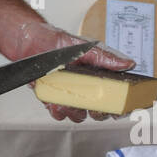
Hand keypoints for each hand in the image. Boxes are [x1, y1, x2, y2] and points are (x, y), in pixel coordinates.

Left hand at [13, 21, 134, 121]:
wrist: (28, 43)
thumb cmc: (56, 42)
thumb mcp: (83, 47)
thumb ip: (105, 57)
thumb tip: (128, 63)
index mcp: (97, 76)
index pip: (115, 95)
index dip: (119, 106)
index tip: (119, 110)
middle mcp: (85, 88)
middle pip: (99, 111)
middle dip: (97, 112)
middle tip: (92, 106)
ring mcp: (70, 94)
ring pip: (79, 115)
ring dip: (74, 110)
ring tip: (67, 98)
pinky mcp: (53, 99)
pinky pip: (59, 113)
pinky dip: (57, 109)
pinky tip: (53, 99)